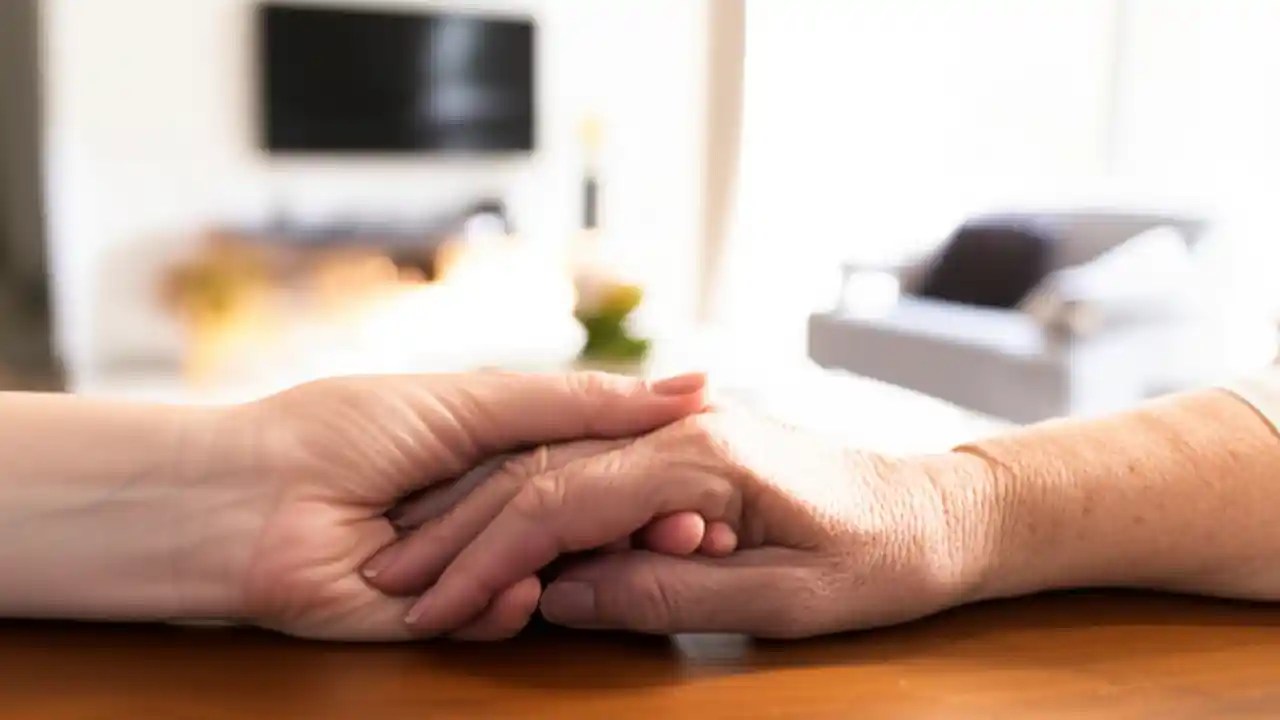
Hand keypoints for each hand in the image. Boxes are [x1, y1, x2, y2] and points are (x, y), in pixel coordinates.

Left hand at [211, 371, 705, 639]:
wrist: (250, 495)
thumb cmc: (346, 430)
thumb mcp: (478, 398)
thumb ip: (579, 402)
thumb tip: (688, 384)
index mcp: (506, 449)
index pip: (602, 466)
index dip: (652, 477)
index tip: (704, 488)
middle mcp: (495, 507)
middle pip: (590, 525)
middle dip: (637, 531)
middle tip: (690, 535)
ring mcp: (471, 564)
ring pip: (556, 577)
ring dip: (587, 572)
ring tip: (622, 561)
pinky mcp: (440, 619)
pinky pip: (501, 623)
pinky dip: (512, 609)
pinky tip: (512, 595)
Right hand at [381, 408, 997, 637]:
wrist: (935, 513)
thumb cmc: (878, 558)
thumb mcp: (782, 600)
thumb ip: (668, 591)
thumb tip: (566, 596)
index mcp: (703, 454)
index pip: (562, 500)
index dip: (490, 556)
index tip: (432, 603)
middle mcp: (682, 428)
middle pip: (543, 473)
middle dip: (465, 532)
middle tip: (400, 586)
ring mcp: (681, 432)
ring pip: (556, 465)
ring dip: (488, 517)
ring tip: (428, 566)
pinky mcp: (684, 449)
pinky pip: (591, 473)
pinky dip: (538, 510)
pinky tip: (503, 541)